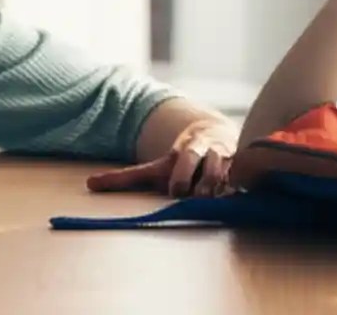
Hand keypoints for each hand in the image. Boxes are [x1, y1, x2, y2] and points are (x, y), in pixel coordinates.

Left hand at [86, 118, 238, 197]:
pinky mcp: (244, 171)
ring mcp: (230, 162)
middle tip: (195, 197)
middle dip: (203, 183)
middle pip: (210, 167)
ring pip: (230, 176)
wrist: (214, 134)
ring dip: (221, 190)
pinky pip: (246, 182)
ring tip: (214, 201)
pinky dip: (240, 190)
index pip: (185, 159)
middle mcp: (211, 153)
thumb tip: (89, 183)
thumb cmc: (178, 160)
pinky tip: (235, 199)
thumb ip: (125, 177)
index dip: (181, 177)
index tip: (174, 191)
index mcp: (187, 149)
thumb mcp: (154, 166)